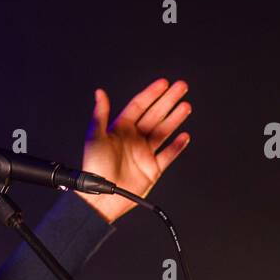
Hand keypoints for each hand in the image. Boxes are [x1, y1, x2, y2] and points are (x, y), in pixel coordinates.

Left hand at [76, 78, 191, 222]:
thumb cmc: (94, 168)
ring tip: (185, 106)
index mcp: (120, 130)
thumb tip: (100, 93)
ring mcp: (144, 154)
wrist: (101, 196)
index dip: (151, 94)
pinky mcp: (152, 169)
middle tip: (181, 87)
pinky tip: (184, 136)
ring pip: (163, 131)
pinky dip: (177, 146)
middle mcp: (133, 140)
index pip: (139, 106)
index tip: (163, 83)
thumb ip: (100, 114)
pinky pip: (168, 155)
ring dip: (175, 119)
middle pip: (155, 115)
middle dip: (168, 101)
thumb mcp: (95, 137)